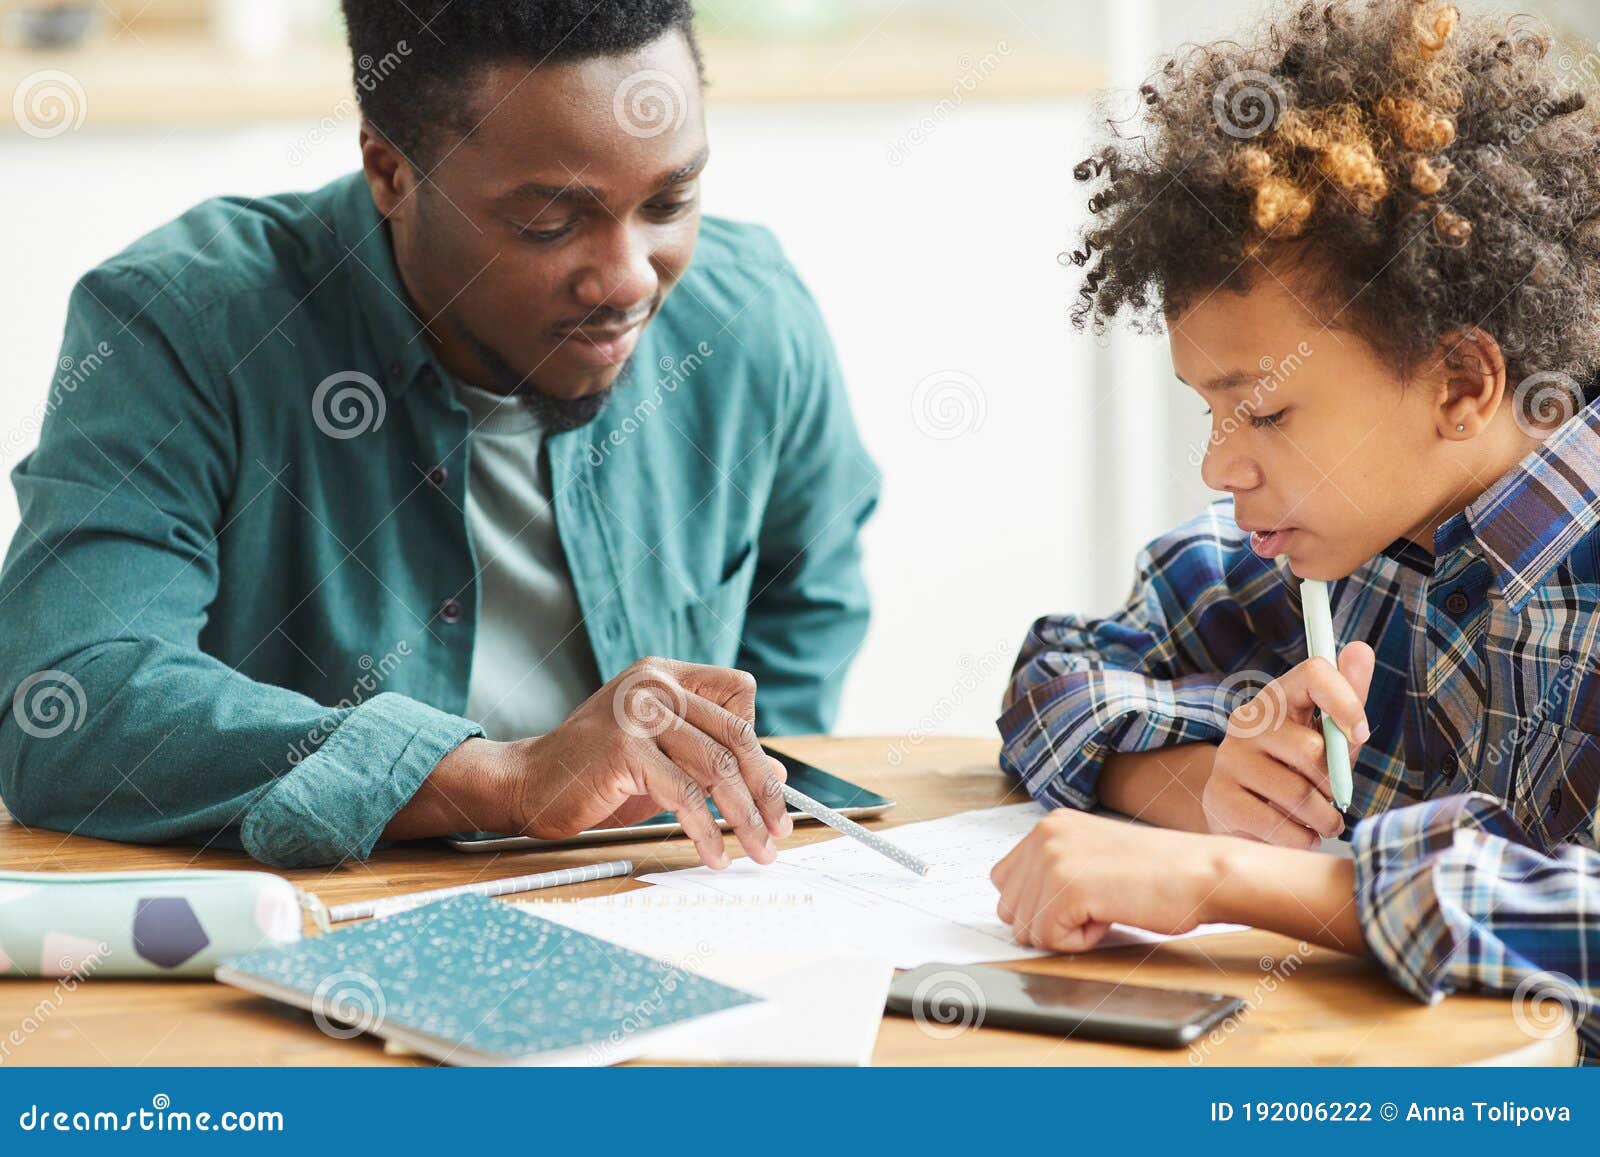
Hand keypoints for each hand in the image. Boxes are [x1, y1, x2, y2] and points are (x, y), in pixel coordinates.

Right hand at [480, 658, 792, 868]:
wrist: (526, 783)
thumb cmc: (594, 773)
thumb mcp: (662, 759)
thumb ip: (711, 758)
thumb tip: (777, 775)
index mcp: (664, 676)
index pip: (738, 694)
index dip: (757, 742)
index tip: (771, 790)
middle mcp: (653, 684)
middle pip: (733, 735)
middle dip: (764, 790)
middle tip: (780, 830)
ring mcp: (636, 713)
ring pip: (715, 766)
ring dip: (744, 817)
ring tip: (758, 850)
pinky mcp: (623, 749)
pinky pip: (682, 793)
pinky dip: (705, 830)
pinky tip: (713, 854)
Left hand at [991, 807, 1365, 955]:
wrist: (1202, 874)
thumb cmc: (1158, 874)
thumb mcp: (1091, 856)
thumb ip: (1052, 870)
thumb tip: (1015, 911)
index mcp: (1048, 825)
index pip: (1004, 881)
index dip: (1040, 904)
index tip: (1082, 896)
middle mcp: (1044, 836)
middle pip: (1010, 908)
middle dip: (1049, 920)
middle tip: (1098, 902)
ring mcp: (1053, 860)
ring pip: (1027, 928)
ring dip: (1065, 931)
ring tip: (1105, 906)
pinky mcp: (1067, 889)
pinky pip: (1049, 940)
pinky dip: (1079, 942)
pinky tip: (1110, 915)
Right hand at [1202, 644, 1374, 847]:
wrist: (1240, 810)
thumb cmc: (1295, 769)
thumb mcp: (1325, 735)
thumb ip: (1347, 697)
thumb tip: (1361, 649)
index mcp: (1276, 698)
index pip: (1313, 674)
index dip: (1346, 702)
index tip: (1361, 734)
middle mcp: (1246, 721)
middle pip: (1311, 750)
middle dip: (1335, 785)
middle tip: (1336, 799)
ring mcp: (1227, 758)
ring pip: (1298, 793)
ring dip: (1324, 819)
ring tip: (1324, 822)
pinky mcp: (1218, 797)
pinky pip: (1277, 825)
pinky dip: (1302, 838)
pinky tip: (1300, 834)